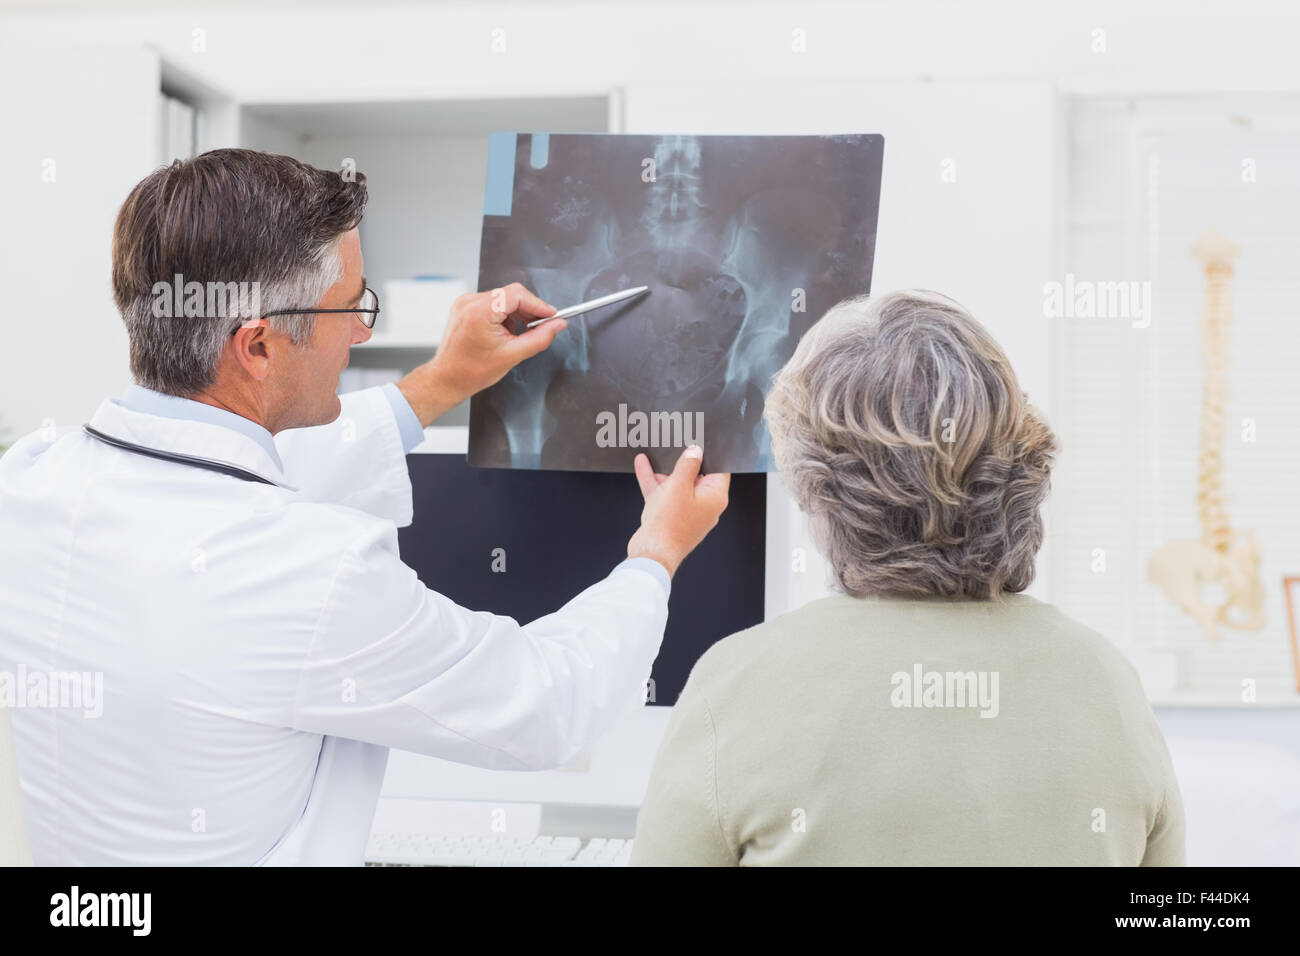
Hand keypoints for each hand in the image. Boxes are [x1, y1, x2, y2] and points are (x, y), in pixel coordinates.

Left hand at [397, 283, 565, 425]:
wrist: (448, 379)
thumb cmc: (471, 371)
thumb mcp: (512, 355)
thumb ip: (540, 338)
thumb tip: (557, 325)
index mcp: (480, 311)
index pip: (518, 294)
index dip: (538, 304)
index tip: (551, 316)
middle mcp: (470, 302)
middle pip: (511, 294)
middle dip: (528, 310)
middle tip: (539, 327)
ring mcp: (466, 303)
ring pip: (503, 298)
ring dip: (516, 314)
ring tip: (515, 336)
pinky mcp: (466, 307)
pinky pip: (493, 303)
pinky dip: (504, 316)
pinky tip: (504, 333)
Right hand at [626, 446, 730, 578]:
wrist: (651, 553)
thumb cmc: (669, 525)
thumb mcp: (678, 485)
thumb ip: (687, 465)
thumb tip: (695, 451)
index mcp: (714, 498)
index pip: (719, 470)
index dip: (710, 455)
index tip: (701, 443)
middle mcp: (704, 505)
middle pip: (697, 476)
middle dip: (683, 462)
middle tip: (676, 445)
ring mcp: (687, 512)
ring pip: (677, 485)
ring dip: (665, 471)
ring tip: (657, 454)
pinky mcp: (671, 517)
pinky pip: (664, 494)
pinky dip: (655, 481)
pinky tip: (643, 465)